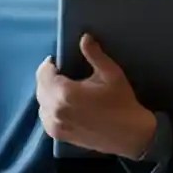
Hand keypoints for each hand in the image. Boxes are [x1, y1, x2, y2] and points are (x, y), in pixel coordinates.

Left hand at [35, 35, 157, 159]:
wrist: (131, 135)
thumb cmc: (122, 102)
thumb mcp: (111, 74)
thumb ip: (94, 54)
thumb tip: (84, 37)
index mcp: (65, 93)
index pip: (43, 73)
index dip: (49, 65)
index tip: (57, 61)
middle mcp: (55, 110)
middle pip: (40, 88)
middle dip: (47, 78)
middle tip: (60, 73)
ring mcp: (56, 126)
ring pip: (41, 104)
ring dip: (47, 93)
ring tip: (61, 87)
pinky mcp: (60, 136)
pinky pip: (45, 119)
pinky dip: (49, 109)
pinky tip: (61, 105)